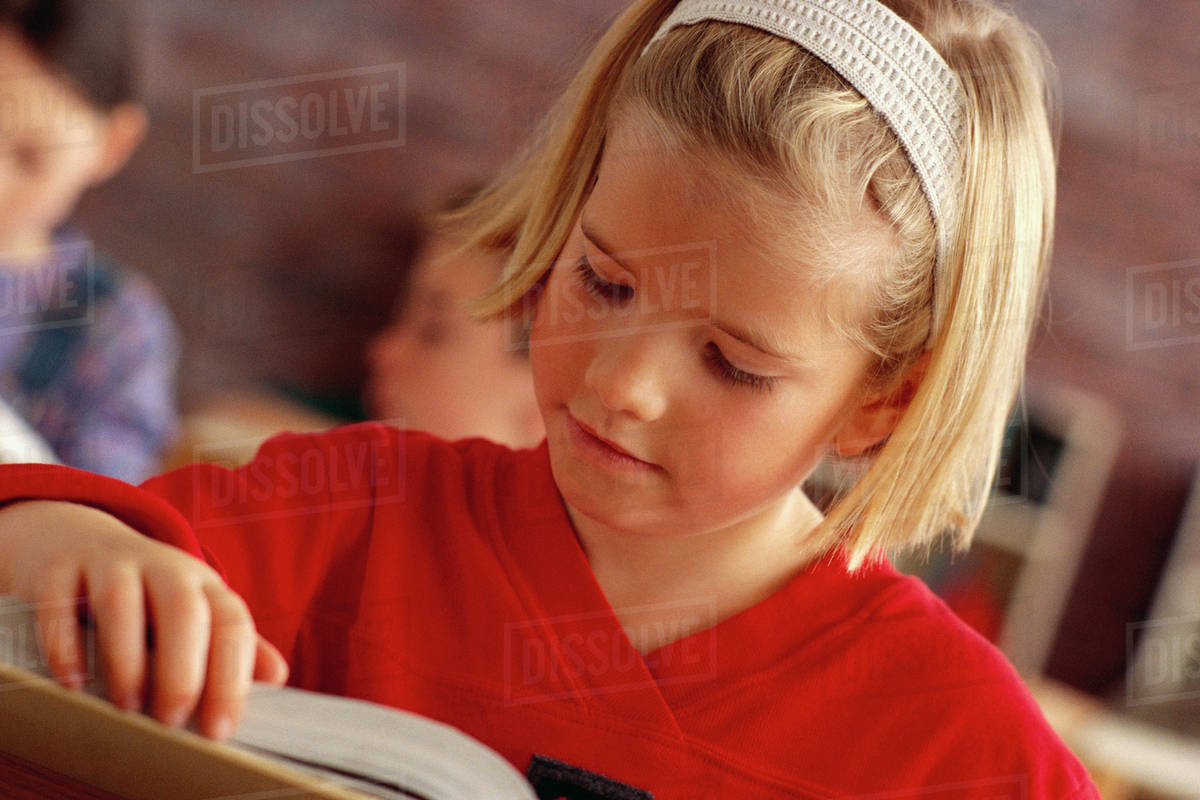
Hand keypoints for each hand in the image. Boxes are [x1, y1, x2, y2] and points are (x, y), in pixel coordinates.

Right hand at [0, 500, 288, 739]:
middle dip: (182, 669)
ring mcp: (110, 563)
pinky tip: (73, 681)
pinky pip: (60, 602)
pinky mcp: (60, 568)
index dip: (232, 678)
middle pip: (184, 610)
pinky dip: (65, 644)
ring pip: (121, 601)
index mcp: (204, 584)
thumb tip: (278, 675)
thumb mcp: (195, 611)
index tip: (220, 728)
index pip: (232, 625)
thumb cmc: (147, 594)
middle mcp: (164, 567)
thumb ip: (230, 644)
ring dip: (125, 658)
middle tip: (171, 718)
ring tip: (126, 704)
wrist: (81, 540)